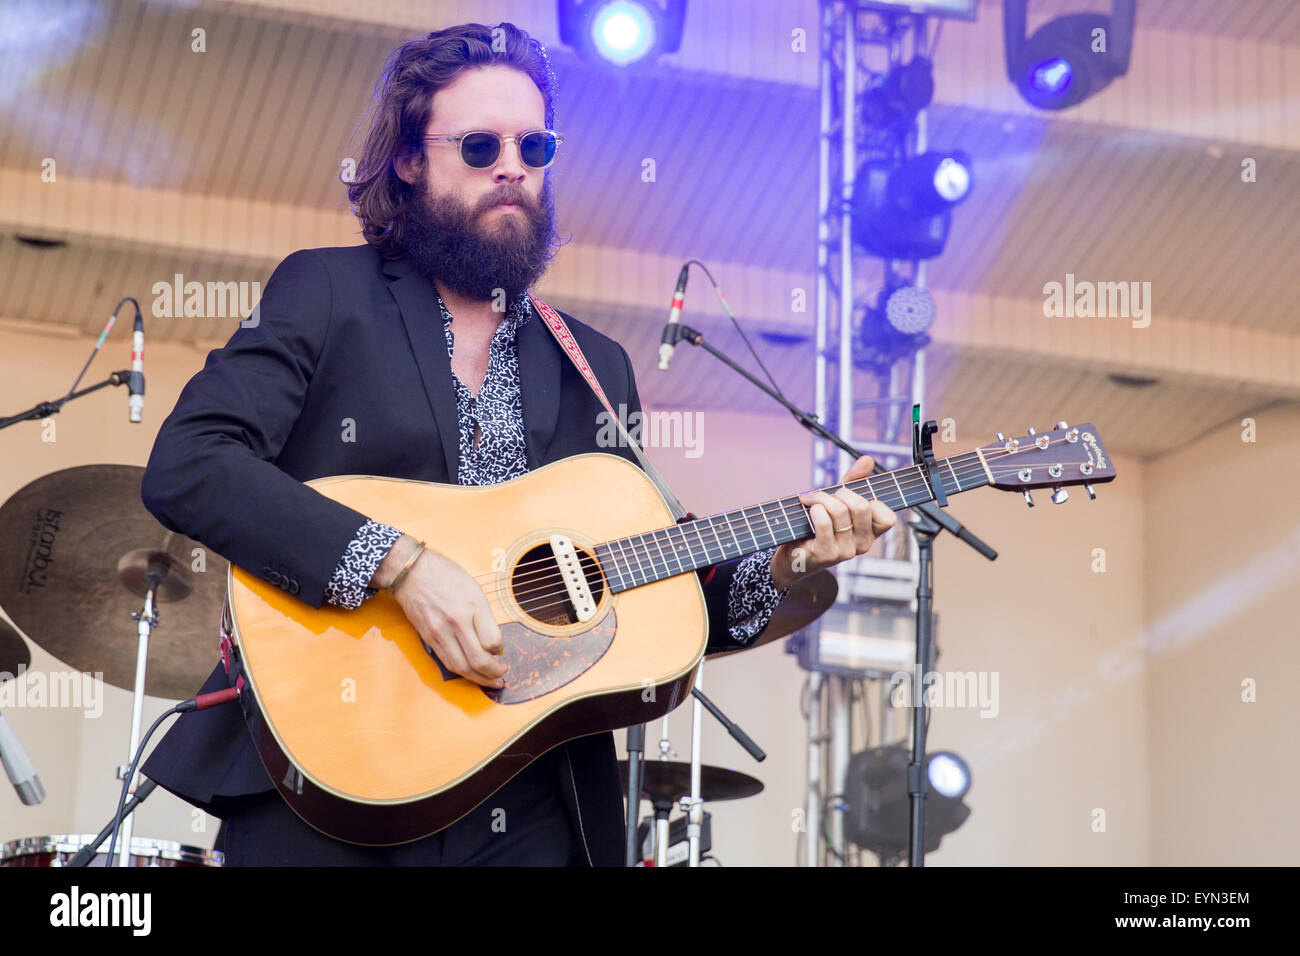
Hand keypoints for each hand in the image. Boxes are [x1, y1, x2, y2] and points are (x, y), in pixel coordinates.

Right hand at [374, 536, 506, 687]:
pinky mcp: (429, 638)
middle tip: (502, 675)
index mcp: (472, 605)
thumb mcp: (474, 588)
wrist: (412, 572)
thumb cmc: (445, 575)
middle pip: (478, 659)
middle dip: (493, 673)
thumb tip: (494, 643)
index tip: (501, 650)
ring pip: (461, 666)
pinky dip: (461, 671)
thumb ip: (485, 616)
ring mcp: (440, 631)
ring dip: (478, 679)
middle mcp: (456, 621)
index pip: (493, 640)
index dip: (501, 650)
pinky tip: (470, 672)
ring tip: (490, 681)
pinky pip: (446, 661)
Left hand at [770, 455, 897, 589]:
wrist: (791, 555)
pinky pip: (824, 522)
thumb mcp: (837, 501)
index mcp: (870, 533)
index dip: (872, 501)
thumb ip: (854, 481)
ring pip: (840, 511)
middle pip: (862, 507)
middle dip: (840, 493)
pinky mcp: (826, 554)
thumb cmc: (816, 525)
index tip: (851, 496)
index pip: (888, 518)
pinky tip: (808, 510)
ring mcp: (845, 551)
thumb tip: (868, 460)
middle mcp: (862, 544)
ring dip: (820, 498)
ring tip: (810, 501)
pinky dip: (814, 510)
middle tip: (824, 495)